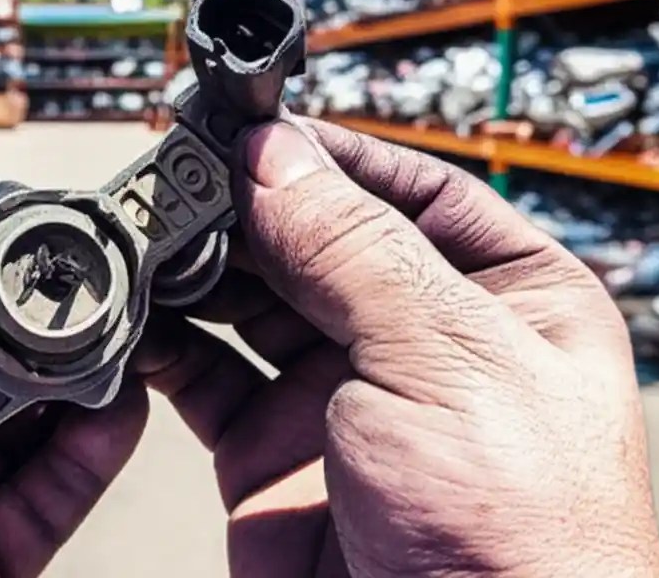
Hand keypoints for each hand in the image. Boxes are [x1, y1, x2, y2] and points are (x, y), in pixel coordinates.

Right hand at [136, 119, 658, 576]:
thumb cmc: (523, 532)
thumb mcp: (448, 360)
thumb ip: (353, 250)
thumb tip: (275, 155)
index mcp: (501, 297)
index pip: (405, 189)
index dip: (324, 153)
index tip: (245, 125)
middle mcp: (416, 337)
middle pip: (311, 238)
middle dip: (242, 206)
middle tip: (170, 172)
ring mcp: (337, 393)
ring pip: (248, 301)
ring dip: (194, 266)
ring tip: (142, 231)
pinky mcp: (268, 450)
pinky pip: (204, 375)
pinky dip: (163, 340)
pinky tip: (134, 310)